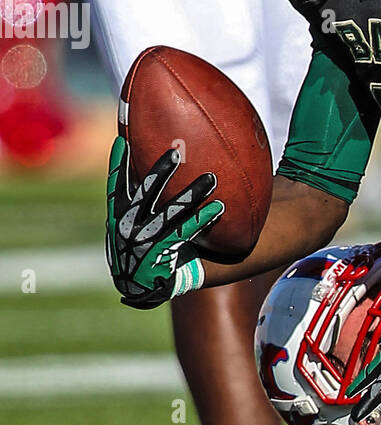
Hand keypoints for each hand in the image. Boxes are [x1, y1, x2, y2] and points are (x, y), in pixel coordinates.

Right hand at [106, 138, 222, 308]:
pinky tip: (220, 207)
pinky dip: (203, 219)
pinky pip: (184, 232)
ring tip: (211, 178)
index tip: (123, 139)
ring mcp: (142, 241)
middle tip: (176, 152)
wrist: (137, 286)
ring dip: (192, 194)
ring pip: (169, 212)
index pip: (115, 183)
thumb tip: (146, 169)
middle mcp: (126, 226)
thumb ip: (136, 200)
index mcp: (117, 214)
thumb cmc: (136, 247)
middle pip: (145, 193)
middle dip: (161, 172)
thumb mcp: (126, 224)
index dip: (118, 162)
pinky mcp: (159, 254)